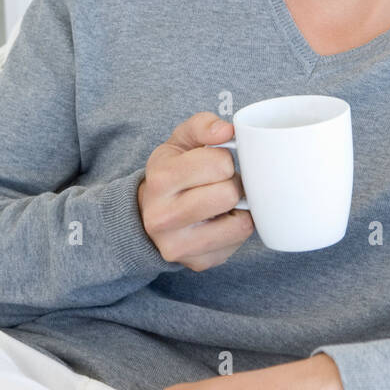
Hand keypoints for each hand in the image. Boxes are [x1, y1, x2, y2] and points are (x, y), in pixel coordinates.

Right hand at [137, 111, 254, 269]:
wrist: (149, 214)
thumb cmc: (175, 172)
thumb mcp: (181, 141)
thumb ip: (203, 126)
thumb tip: (226, 131)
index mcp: (160, 179)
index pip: (219, 163)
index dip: (225, 159)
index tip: (215, 164)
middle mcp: (163, 216)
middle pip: (229, 194)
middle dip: (233, 184)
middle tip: (222, 184)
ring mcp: (178, 245)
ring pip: (240, 223)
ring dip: (239, 208)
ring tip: (223, 202)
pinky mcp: (197, 263)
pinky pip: (239, 242)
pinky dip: (237, 228)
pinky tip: (221, 221)